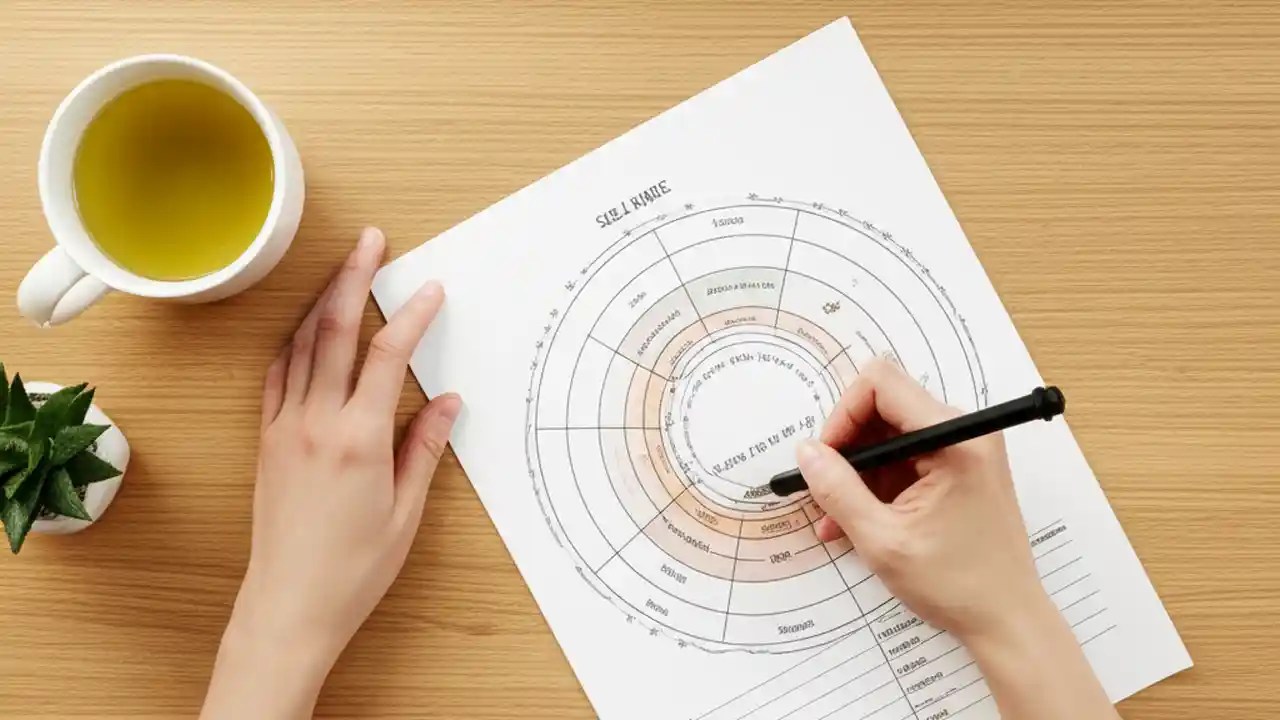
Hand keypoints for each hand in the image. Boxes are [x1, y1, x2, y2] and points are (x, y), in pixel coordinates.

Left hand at [202, 227, 460, 719]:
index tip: (430, 290)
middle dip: (354, 279)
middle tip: (371, 241)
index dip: (411, 317)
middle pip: (335, 331)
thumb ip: (424, 448)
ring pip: (301, 346)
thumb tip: (445, 401)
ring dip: (323, 301)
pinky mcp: (267, 441)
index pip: (387, 356)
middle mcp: (315, 423)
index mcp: (357, 439)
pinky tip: (306, 330)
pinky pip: (277, 376)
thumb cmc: (353, 569)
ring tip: (342, 270)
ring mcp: (284, 428)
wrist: (288, 606)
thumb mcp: (406, 512)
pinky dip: (294, 343)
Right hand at [798, 360, 1117, 719]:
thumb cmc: (956, 584)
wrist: (1008, 620)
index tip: (825, 457)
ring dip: (858, 470)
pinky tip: (857, 519)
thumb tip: (806, 452)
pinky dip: (877, 483)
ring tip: (835, 516)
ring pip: (890, 434)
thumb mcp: (882, 540)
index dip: (843, 414)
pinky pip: (906, 458)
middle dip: (847, 445)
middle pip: (884, 406)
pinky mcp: (960, 469)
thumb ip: (838, 490)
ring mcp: (965, 450)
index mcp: (955, 439)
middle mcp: (965, 433)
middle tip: (824, 487)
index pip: (882, 383)